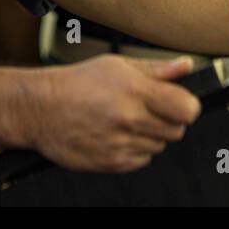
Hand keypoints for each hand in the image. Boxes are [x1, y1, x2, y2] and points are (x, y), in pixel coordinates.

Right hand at [23, 54, 201, 171]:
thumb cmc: (77, 83)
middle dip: (168, 119)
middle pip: (177, 130)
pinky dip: (134, 150)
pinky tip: (116, 134)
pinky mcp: (112, 163)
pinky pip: (142, 160)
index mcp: (135, 90)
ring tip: (124, 120)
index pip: (187, 108)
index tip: (179, 102)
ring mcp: (121, 143)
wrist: (41, 109)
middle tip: (146, 109)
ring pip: (159, 146)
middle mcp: (130, 118)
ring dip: (149, 135)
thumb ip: (157, 69)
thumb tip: (187, 66)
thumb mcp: (117, 65)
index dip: (186, 106)